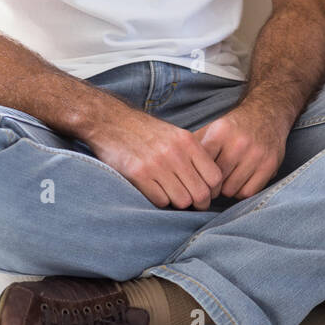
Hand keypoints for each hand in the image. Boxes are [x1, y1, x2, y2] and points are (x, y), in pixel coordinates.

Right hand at [84, 106, 223, 210]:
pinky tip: (154, 191)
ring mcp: (156, 164)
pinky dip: (159, 201)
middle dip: (198, 203)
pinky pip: (160, 201)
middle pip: (201, 193)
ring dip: (177, 203)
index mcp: (187, 142)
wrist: (110, 121)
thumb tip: (209, 183)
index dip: (212, 190)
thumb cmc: (143, 131)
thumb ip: (191, 155)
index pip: (215, 176)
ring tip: (169, 195)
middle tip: (189, 203)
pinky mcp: (138, 174)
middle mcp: (175, 153)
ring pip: (182, 201)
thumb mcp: (174, 134)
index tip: (205, 194)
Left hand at [193, 103, 289, 199]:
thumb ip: (194, 145)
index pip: (201, 165)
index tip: (195, 179)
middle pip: (215, 181)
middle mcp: (239, 143)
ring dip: (225, 190)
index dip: (196, 176)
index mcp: (220, 132)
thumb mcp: (213, 128)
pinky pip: (248, 193)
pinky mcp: (269, 165)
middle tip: (209, 184)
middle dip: (210, 186)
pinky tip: (238, 182)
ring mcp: (256, 155)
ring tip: (225, 182)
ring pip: (231, 190)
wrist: (266, 113)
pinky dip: (241, 192)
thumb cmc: (234, 126)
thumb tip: (173, 165)